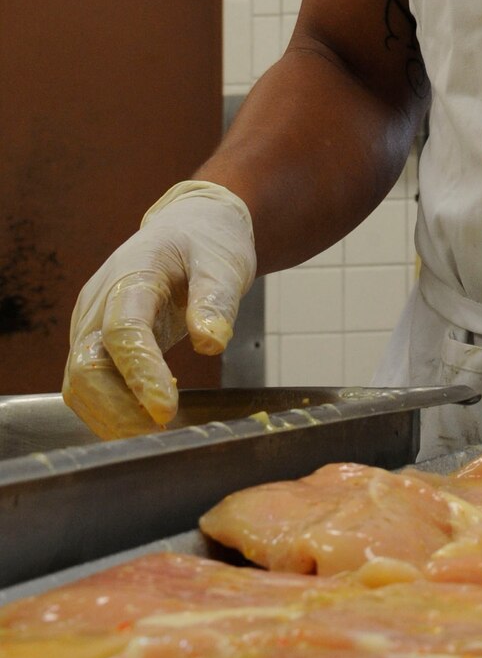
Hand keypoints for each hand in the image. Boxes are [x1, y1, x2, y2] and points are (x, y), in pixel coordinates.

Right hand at [62, 181, 255, 439]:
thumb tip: (211, 343)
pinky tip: (147, 413)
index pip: (123, 331)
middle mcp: (99, 302)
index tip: (166, 409)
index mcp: (133, 274)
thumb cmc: (208, 244)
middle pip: (85, 366)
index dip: (140, 374)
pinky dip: (112, 407)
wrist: (189, 228)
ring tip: (157, 429)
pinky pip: (89, 383)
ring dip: (112, 415)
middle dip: (117, 407)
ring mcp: (91, 323)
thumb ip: (216, 301)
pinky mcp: (94, 341)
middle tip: (163, 429)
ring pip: (80, 382)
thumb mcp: (225, 264)